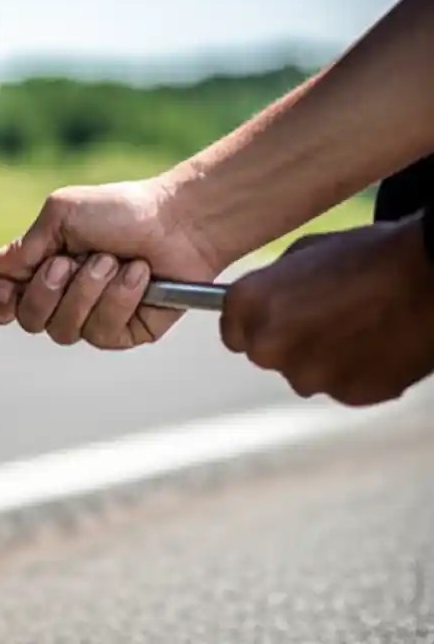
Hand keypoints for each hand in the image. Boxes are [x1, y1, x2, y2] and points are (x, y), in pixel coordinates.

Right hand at [0, 178, 223, 348]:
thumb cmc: (122, 210)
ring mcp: (92, 318)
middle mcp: (63, 298)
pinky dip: (119, 299)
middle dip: (48, 290)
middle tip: (71, 261)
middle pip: (29, 320)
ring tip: (114, 261)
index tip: (4, 287)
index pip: (3, 302)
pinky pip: (102, 332)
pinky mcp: (123, 333)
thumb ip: (23, 246)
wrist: (179, 222)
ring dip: (88, 290)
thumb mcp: (61, 215)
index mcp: (42, 270)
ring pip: (65, 330)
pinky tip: (137, 276)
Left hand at [221, 215, 433, 405]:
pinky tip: (377, 343)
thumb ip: (273, 285)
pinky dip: (354, 371)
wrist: (428, 277)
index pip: (232, 331)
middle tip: (325, 317)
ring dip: (322, 358)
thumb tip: (264, 302)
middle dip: (288, 340)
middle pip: (266, 354)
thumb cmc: (369, 255)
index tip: (276, 316)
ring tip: (359, 327)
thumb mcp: (305, 253)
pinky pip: (340, 386)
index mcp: (249, 305)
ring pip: (304, 373)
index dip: (257, 323)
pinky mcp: (344, 395)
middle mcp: (268, 345)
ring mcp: (306, 375)